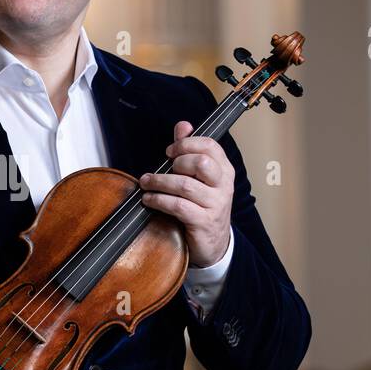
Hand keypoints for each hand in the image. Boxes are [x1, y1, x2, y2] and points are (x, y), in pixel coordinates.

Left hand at [138, 120, 233, 266]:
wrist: (214, 244)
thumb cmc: (203, 206)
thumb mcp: (200, 178)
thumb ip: (190, 150)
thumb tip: (183, 125)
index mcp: (224, 170)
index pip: (210, 146)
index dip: (186, 144)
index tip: (170, 151)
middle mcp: (223, 186)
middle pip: (200, 162)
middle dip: (176, 162)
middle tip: (162, 169)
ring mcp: (215, 204)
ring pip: (185, 185)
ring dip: (159, 182)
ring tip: (146, 184)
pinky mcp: (203, 222)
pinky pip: (178, 206)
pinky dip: (159, 200)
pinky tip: (149, 199)